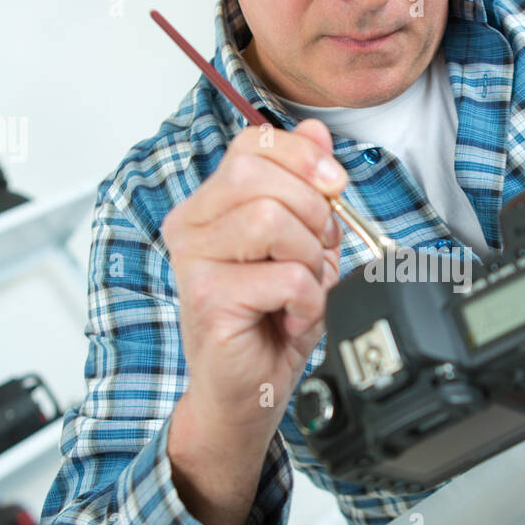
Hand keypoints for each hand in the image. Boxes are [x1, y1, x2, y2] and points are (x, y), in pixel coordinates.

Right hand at [161, 117, 347, 438]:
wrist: (249, 392)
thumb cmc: (270, 322)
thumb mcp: (301, 244)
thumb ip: (305, 187)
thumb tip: (316, 132)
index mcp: (209, 206)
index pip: (251, 144)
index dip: (303, 157)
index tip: (333, 186)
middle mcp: (191, 227)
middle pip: (258, 175)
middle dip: (311, 210)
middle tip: (316, 250)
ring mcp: (194, 262)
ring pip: (270, 220)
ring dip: (309, 257)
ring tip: (303, 286)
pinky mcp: (209, 299)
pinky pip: (283, 275)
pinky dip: (307, 298)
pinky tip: (293, 316)